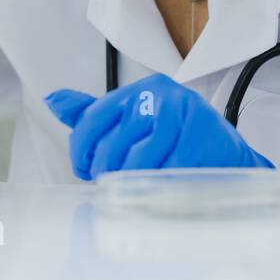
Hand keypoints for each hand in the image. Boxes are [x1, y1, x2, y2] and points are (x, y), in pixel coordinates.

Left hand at [44, 73, 274, 180]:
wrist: (226, 153)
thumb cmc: (175, 138)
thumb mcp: (134, 119)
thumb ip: (93, 112)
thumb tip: (53, 100)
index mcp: (142, 89)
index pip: (92, 119)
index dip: (81, 150)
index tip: (85, 169)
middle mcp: (161, 96)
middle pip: (111, 146)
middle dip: (106, 172)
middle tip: (112, 183)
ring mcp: (183, 116)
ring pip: (136, 163)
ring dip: (130, 184)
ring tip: (135, 187)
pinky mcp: (199, 141)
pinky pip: (163, 174)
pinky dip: (156, 188)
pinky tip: (158, 189)